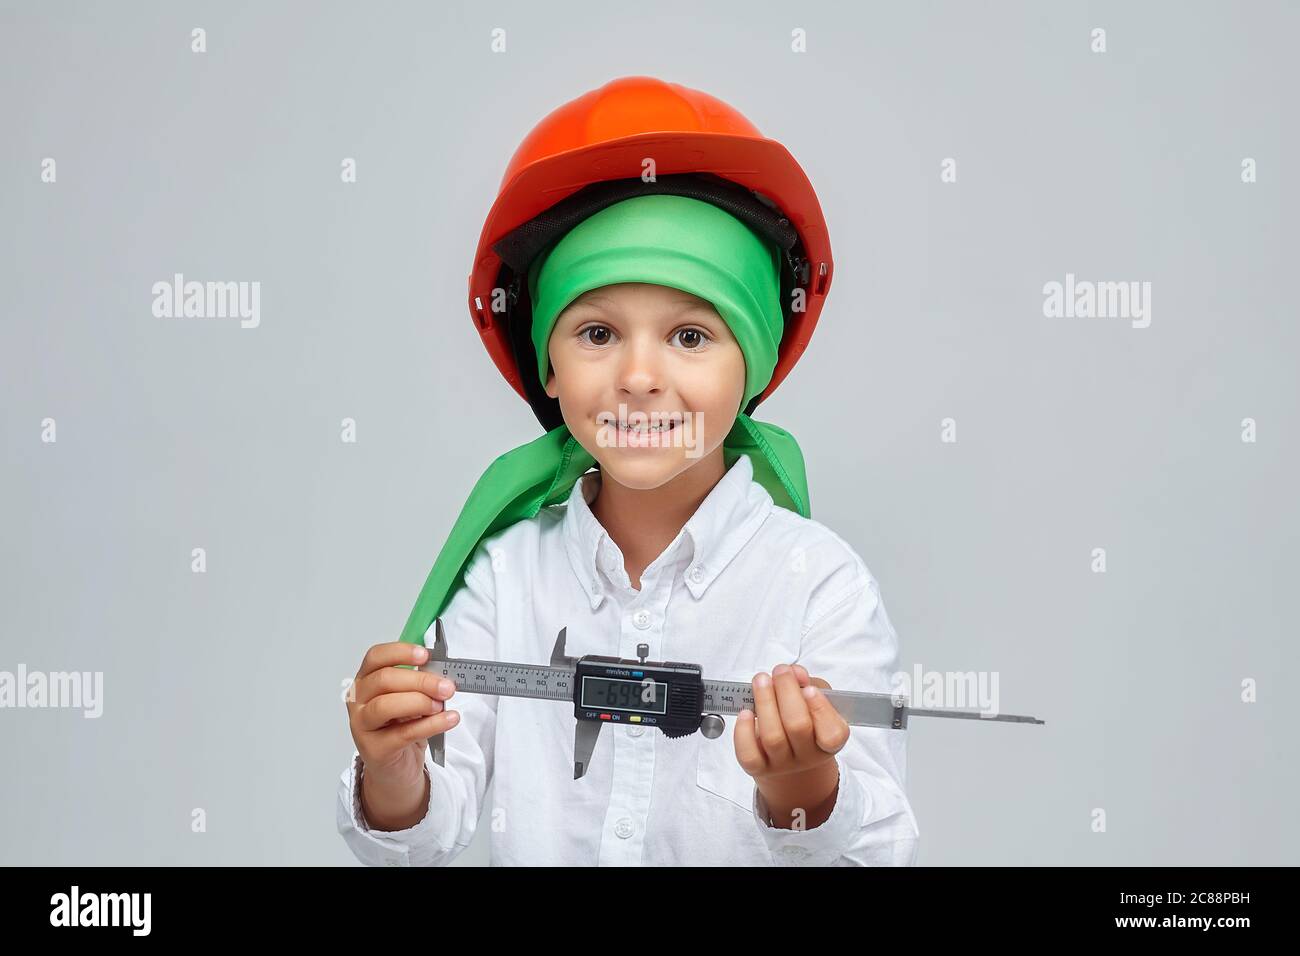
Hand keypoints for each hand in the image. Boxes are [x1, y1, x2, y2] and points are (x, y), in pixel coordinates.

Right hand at [345, 641, 459, 789]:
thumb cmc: (401, 727)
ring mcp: (362, 725)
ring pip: (386, 706)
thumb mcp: (409, 698)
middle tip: (447, 687)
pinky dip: (431, 725)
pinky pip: (403, 733)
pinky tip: (449, 719)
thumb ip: (419, 682)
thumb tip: (442, 669)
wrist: (397, 768)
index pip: (376, 657)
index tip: (425, 655)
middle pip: (384, 680)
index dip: (400, 652)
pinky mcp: (374, 749)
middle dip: (420, 681)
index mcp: (366, 681)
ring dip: (419, 702)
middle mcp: (358, 701)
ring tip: (441, 705)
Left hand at [734, 663, 847, 782]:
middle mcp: (808, 756)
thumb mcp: (816, 701)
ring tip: (761, 680)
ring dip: (764, 702)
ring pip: (772, 737)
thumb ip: (810, 683)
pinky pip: (748, 755)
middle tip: (780, 671)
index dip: (820, 709)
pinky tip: (745, 712)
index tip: (808, 688)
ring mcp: (782, 764)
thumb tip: (795, 673)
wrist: (789, 758)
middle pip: (798, 727)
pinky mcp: (758, 768)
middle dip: (786, 692)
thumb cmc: (805, 720)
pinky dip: (743, 731)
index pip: (832, 734)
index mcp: (830, 741)